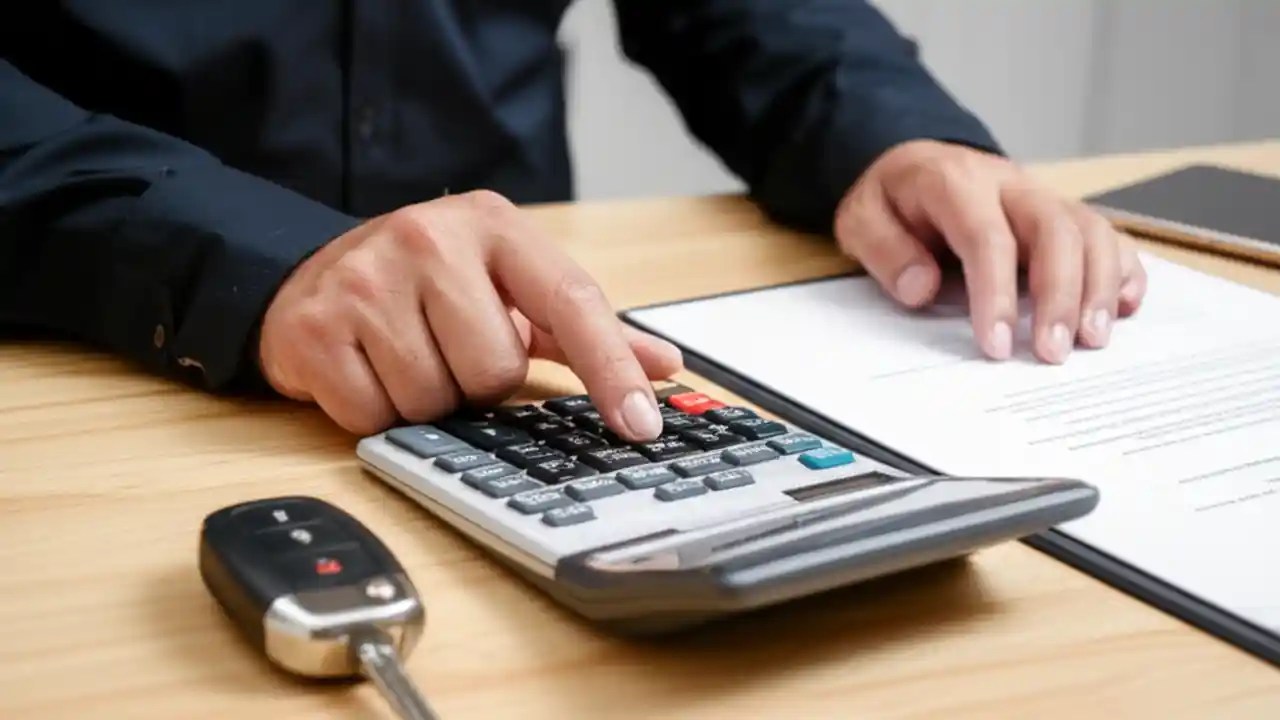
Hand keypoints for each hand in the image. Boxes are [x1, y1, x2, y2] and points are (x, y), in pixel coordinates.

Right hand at [258, 190, 681, 437]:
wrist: (310, 276)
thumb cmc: (426, 286)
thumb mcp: (506, 286)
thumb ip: (582, 328)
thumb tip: (664, 365)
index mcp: (492, 225)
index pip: (570, 300)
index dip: (609, 368)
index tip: (640, 423)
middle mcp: (429, 238)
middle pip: (495, 370)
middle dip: (478, 382)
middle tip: (449, 350)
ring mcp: (366, 280)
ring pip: (434, 400)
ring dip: (427, 399)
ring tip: (405, 356)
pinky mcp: (316, 327)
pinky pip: (375, 417)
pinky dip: (376, 412)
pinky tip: (365, 370)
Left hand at [834, 140, 1147, 362]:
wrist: (914, 164)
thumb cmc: (892, 199)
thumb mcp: (862, 218)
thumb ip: (885, 251)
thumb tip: (923, 288)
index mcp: (956, 183)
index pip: (988, 238)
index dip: (996, 294)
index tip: (997, 346)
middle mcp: (1010, 185)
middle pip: (1055, 230)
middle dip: (1061, 295)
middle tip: (1054, 353)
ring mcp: (1042, 197)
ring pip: (1091, 230)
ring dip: (1100, 287)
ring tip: (1093, 340)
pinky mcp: (1062, 213)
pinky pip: (1106, 234)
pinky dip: (1123, 268)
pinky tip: (1123, 307)